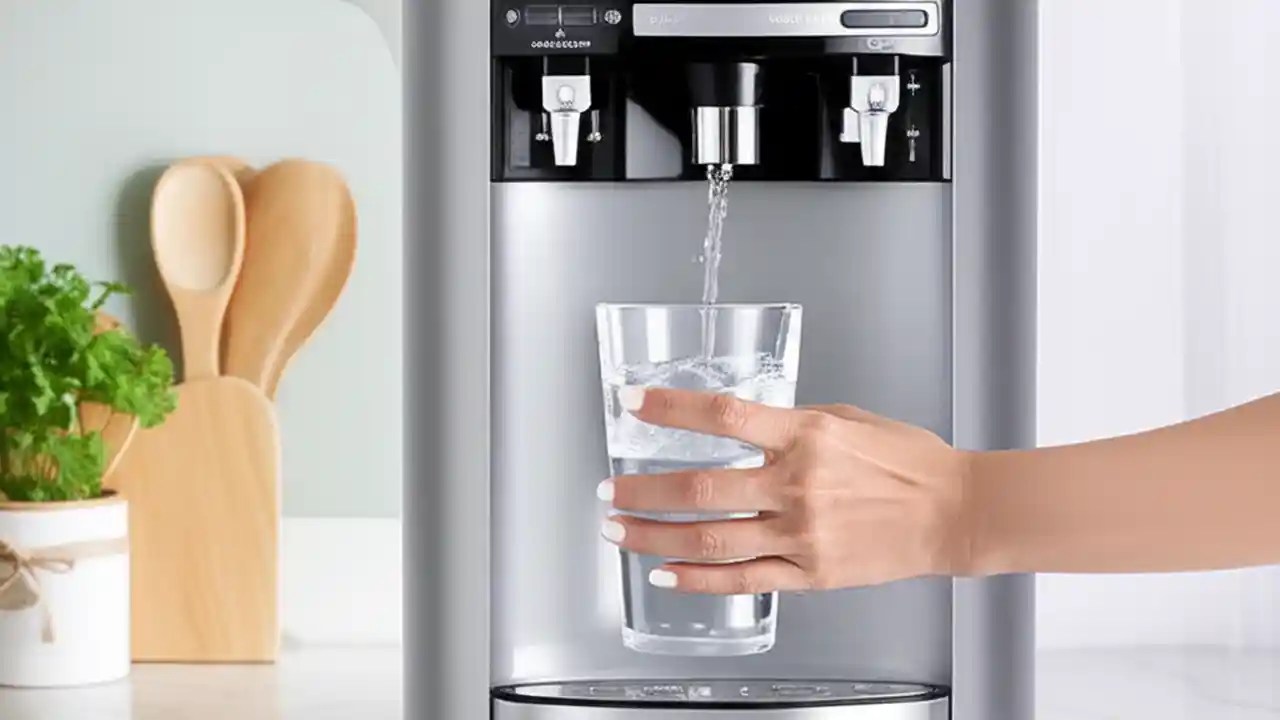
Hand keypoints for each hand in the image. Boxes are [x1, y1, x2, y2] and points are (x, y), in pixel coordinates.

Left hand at [598, 387, 974, 593]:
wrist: (954, 512)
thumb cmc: (908, 462)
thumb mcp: (847, 419)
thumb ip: (791, 424)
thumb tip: (744, 425)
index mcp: (807, 436)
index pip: (723, 415)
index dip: (670, 408)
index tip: (632, 403)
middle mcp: (798, 484)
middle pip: (700, 486)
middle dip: (643, 490)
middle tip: (609, 491)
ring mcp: (802, 535)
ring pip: (709, 539)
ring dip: (654, 536)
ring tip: (620, 532)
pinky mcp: (811, 574)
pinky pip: (741, 580)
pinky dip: (696, 580)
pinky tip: (664, 573)